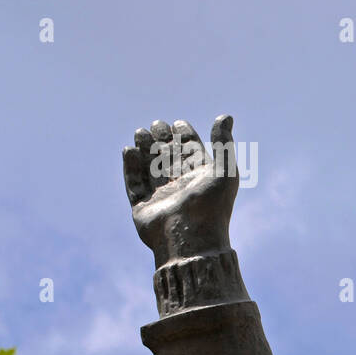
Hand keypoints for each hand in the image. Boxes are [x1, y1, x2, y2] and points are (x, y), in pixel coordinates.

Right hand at [123, 116, 238, 267]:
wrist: (190, 239)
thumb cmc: (211, 205)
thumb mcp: (224, 170)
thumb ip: (223, 143)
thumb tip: (226, 115)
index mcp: (202, 180)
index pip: (192, 153)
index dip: (185, 137)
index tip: (177, 123)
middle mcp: (182, 188)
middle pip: (170, 158)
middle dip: (162, 140)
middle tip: (155, 124)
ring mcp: (162, 197)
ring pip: (150, 168)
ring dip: (145, 149)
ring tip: (140, 131)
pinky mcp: (143, 207)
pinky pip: (134, 184)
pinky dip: (131, 167)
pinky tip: (129, 149)